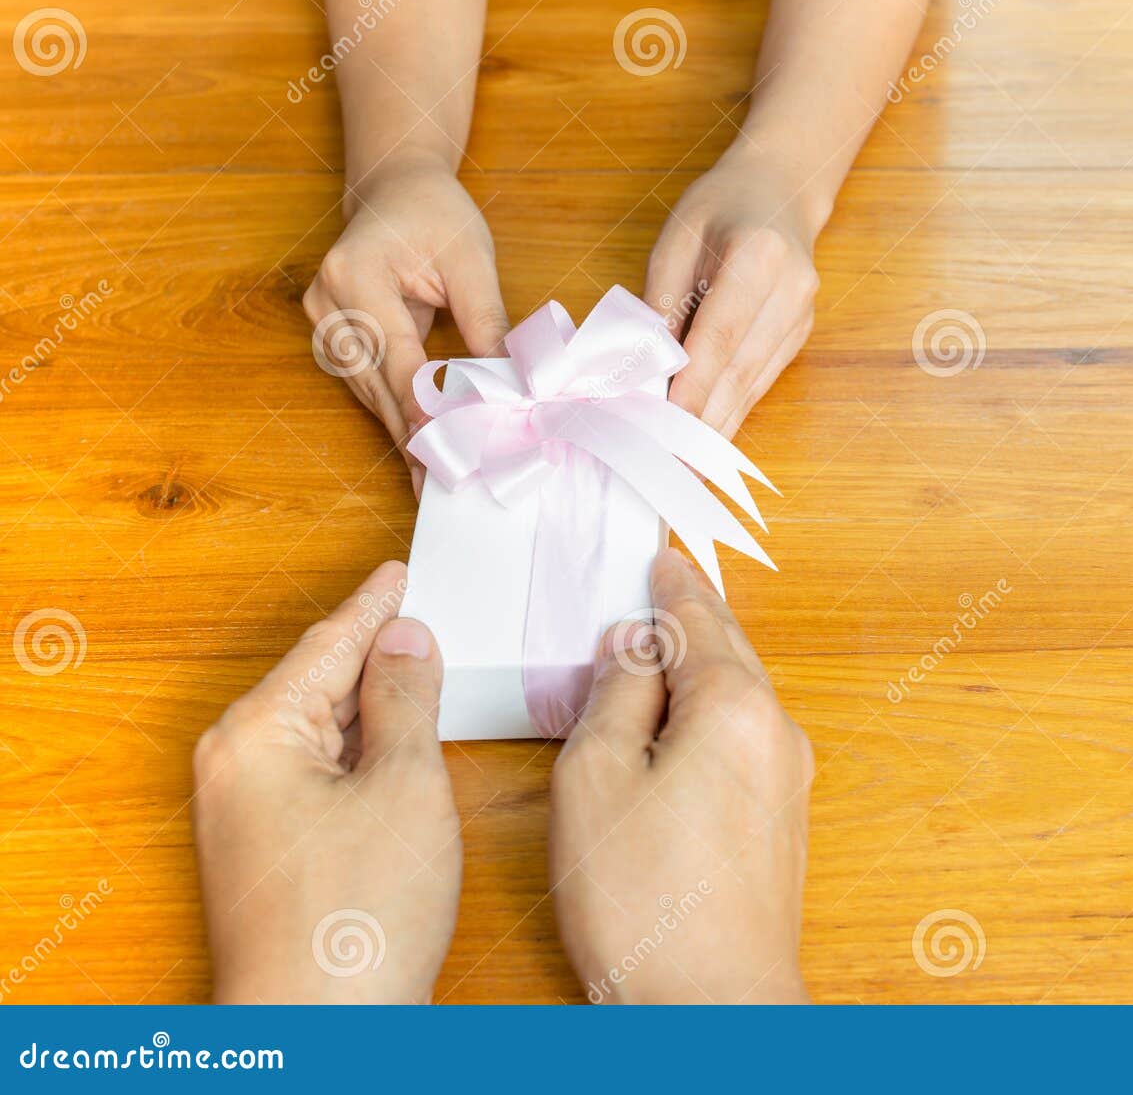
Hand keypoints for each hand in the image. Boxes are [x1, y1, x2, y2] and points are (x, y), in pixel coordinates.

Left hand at [192, 561, 460, 1002]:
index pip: (328, 642)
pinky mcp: (265, 848)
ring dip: (374, 707)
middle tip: (425, 614)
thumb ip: (407, 699)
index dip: (377, 605)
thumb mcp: (405, 785)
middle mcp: (235, 765)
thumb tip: (406, 642)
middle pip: (318, 682)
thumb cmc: (354, 922)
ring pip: (321, 730)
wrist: (319, 1033)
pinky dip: (362, 753)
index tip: (399, 572)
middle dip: (375, 652)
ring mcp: (245, 811)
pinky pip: (317, 771)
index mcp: (257, 733)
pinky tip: (397, 750)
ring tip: (423, 673)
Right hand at [303, 152, 508, 494]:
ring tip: (433, 478)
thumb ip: (485, 319)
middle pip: (375, 382)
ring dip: (402, 433)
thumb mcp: (471, 259)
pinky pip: (368, 384)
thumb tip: (509, 381)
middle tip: (442, 483)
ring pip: (367, 391)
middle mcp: (327, 300)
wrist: (396, 186)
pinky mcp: (332, 335)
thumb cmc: (436, 214)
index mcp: (356, 273)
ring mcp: (322, 319)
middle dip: (411, 434)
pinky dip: (396, 413)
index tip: (447, 447)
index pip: (396, 354)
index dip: (422, 405)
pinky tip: (421, 447)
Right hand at [549, 549, 814, 1003]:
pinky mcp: (781, 821)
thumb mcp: (595, 778)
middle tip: (665, 584)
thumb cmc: (646, 902)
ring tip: (663, 646)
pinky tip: (682, 725)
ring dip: (702, 666)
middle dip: (694, 617)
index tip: (660, 558)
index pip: (698, 619)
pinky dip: (711, 712)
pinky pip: (744, 737)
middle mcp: (777, 733)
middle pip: (729, 651)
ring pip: (740, 696)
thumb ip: (615, 695)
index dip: (671, 585)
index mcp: (735, 707)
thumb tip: (631, 647)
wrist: (713, 1008)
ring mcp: (787, 780)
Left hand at [645, 144, 823, 436]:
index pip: (720, 336)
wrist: (780, 188)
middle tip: (668, 461)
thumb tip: (645, 370)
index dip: (693, 386)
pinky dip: (733, 409)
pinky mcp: (800, 334)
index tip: (665, 424)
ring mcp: (802, 315)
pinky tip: (707, 435)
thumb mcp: (675, 242)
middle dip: (702, 420)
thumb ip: (662, 304)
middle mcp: (791, 289)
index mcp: (758, 255)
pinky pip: (761, 380)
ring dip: (718, 425)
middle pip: (740, 369)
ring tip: (684, 462)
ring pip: (753, 383)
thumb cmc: (718, 208)